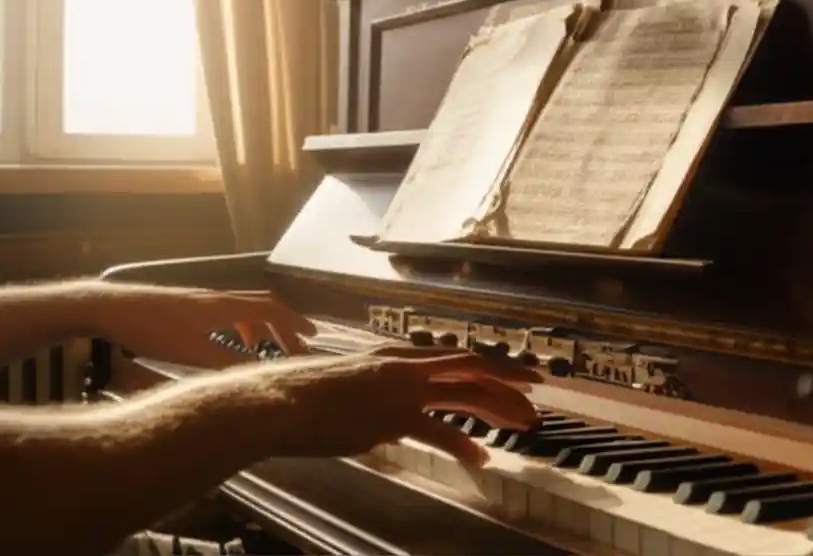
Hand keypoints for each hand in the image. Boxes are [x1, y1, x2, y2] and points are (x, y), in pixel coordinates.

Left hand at [101, 286, 316, 367]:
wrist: (113, 308)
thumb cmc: (153, 330)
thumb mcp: (193, 354)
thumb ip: (229, 365)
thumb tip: (262, 378)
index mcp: (225, 307)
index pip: (271, 309)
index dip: (294, 323)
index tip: (313, 338)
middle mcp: (219, 299)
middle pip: (262, 306)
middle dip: (284, 324)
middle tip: (300, 343)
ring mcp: (202, 301)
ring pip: (243, 309)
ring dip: (261, 328)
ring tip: (266, 350)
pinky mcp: (188, 307)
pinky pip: (227, 313)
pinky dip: (240, 328)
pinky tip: (228, 344)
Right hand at [258, 346, 541, 466]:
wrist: (275, 401)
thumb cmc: (298, 395)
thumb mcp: (343, 385)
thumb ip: (370, 396)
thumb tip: (381, 417)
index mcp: (392, 354)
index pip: (454, 356)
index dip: (491, 365)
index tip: (516, 373)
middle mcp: (402, 365)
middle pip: (471, 369)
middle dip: (509, 383)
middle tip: (536, 397)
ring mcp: (400, 389)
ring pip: (466, 394)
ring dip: (499, 409)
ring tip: (524, 426)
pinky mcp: (392, 416)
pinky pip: (440, 431)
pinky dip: (464, 444)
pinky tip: (481, 457)